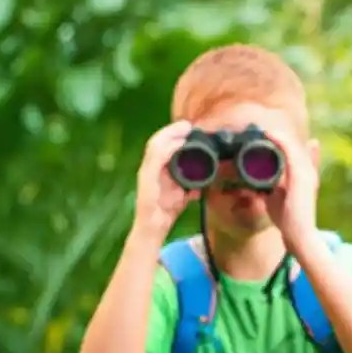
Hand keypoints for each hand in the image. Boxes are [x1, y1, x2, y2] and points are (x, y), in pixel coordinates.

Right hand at [134, 121, 198, 235]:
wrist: (154, 227)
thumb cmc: (166, 210)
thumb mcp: (184, 194)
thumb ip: (192, 186)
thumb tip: (205, 181)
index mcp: (157, 168)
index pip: (163, 144)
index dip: (174, 134)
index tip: (189, 127)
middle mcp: (150, 167)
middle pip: (158, 141)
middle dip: (173, 130)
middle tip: (188, 125)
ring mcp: (146, 172)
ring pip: (155, 145)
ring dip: (170, 135)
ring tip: (183, 129)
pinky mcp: (146, 179)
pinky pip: (155, 159)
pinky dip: (167, 150)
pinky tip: (177, 144)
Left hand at [262, 127, 319, 246]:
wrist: (299, 234)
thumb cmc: (288, 220)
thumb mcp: (276, 199)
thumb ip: (268, 189)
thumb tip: (253, 183)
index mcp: (304, 177)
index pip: (297, 154)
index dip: (285, 143)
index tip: (269, 134)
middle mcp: (309, 172)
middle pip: (295, 147)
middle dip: (280, 137)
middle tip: (262, 128)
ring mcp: (307, 173)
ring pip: (292, 146)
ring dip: (278, 135)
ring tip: (263, 128)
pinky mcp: (301, 175)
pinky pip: (290, 151)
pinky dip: (280, 140)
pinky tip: (269, 134)